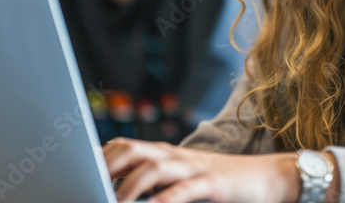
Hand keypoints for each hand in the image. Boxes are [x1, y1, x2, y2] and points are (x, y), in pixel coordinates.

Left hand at [102, 138, 300, 202]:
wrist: (269, 178)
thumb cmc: (221, 185)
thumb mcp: (183, 182)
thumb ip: (155, 185)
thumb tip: (119, 194)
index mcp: (165, 154)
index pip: (122, 147)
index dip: (97, 158)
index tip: (75, 173)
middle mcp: (176, 156)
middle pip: (131, 150)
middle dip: (105, 167)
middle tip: (87, 185)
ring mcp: (195, 168)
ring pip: (154, 168)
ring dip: (130, 187)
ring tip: (114, 202)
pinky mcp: (214, 184)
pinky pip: (185, 190)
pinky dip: (166, 200)